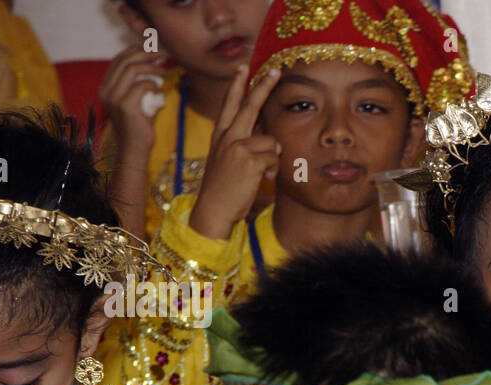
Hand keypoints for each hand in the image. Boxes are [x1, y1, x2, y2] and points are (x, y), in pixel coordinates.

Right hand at [99, 44, 168, 150]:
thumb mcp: (135, 99)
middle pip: (124, 61)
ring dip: (150, 66)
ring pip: (132, 69)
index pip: (118, 60)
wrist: (135, 148)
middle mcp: (106, 90)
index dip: (135, 50)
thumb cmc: (139, 123)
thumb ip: (137, 83)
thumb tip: (153, 62)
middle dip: (144, 53)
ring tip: (163, 69)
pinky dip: (153, 83)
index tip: (151, 49)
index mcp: (105, 86)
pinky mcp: (126, 106)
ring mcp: (114, 98)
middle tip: (161, 54)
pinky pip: (142, 85)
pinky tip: (159, 87)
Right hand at [188, 66, 282, 240]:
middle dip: (264, 86)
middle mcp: (227, 137)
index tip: (243, 67)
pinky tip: (259, 181)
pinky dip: (273, 172)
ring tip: (257, 175)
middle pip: (250, 106)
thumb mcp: (231, 163)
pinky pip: (275, 159)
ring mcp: (237, 146)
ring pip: (271, 142)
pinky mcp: (249, 160)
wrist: (213, 210)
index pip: (230, 104)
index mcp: (221, 136)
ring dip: (272, 161)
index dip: (238, 85)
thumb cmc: (225, 189)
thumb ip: (247, 147)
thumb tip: (274, 142)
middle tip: (277, 71)